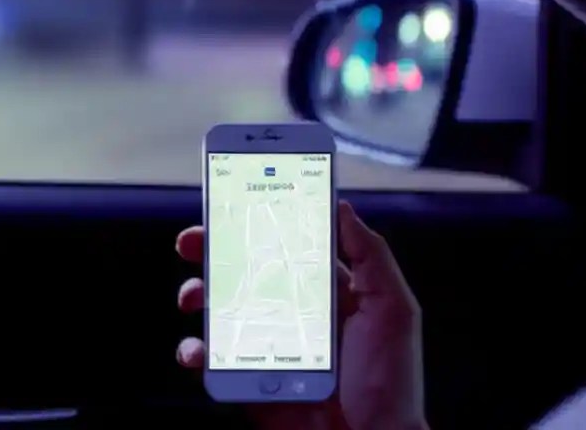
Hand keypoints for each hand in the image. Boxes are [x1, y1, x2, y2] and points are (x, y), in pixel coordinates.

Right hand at [175, 200, 427, 429]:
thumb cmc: (389, 382)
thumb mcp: (393, 309)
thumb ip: (371, 255)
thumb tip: (341, 207)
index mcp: (325, 293)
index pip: (287, 246)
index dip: (259, 224)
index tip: (234, 203)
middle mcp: (292, 313)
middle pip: (243, 271)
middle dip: (212, 251)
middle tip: (192, 240)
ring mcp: (265, 345)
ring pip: (219, 309)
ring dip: (198, 294)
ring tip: (193, 296)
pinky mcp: (246, 377)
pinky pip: (210, 358)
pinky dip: (194, 349)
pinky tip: (196, 349)